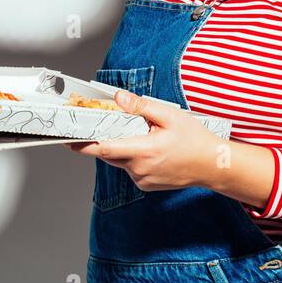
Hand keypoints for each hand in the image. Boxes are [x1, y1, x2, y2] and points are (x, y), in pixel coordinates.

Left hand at [67, 89, 226, 191]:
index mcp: (143, 151)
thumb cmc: (194, 139)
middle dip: (104, 139)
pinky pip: (130, 169)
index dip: (84, 143)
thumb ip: (141, 106)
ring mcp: (142, 180)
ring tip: (139, 135)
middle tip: (103, 125)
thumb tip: (118, 97)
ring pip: (120, 161)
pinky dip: (132, 157)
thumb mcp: (170, 115)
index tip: (69, 139)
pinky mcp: (146, 185)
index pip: (104, 148)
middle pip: (109, 153)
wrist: (212, 165)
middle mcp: (139, 169)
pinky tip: (149, 149)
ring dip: (121, 148)